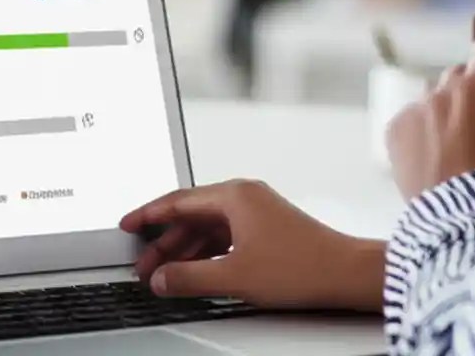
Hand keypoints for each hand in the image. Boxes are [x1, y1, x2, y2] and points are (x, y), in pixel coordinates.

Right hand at [120, 179, 384, 310]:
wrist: (348, 274)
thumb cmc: (302, 267)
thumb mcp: (234, 276)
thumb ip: (189, 277)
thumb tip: (160, 278)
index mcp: (234, 196)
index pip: (177, 201)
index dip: (147, 215)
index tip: (127, 225)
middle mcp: (244, 197)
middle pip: (191, 215)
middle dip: (164, 242)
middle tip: (143, 266)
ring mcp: (257, 212)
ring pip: (208, 228)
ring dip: (185, 250)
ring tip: (165, 275)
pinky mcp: (267, 229)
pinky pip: (224, 236)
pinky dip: (206, 253)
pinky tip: (196, 272)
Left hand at [386, 12, 474, 198]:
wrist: (465, 214)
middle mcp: (448, 83)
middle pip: (459, 78)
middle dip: (470, 96)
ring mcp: (418, 104)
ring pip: (434, 103)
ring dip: (444, 119)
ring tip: (460, 159)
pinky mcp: (395, 126)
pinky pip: (411, 124)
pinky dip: (422, 138)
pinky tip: (436, 164)